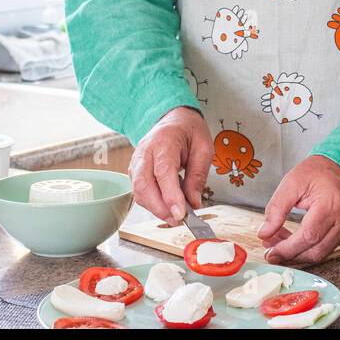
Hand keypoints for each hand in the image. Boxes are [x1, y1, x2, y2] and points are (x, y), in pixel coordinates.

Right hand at [128, 106, 212, 221]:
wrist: (174, 119)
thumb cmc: (189, 131)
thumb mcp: (204, 148)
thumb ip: (198, 176)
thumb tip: (193, 203)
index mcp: (164, 140)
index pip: (163, 171)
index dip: (170, 195)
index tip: (181, 214)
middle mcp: (145, 151)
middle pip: (144, 184)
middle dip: (160, 207)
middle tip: (179, 220)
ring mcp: (137, 161)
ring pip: (138, 191)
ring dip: (156, 208)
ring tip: (176, 216)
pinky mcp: (135, 171)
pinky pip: (139, 192)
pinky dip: (152, 203)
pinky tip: (168, 206)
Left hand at [258, 155, 339, 264]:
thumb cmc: (317, 172)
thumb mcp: (291, 182)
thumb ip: (276, 208)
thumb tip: (264, 233)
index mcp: (330, 204)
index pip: (308, 236)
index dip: (287, 249)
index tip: (270, 253)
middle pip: (315, 251)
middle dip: (290, 255)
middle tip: (270, 250)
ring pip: (320, 254)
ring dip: (296, 254)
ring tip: (278, 242)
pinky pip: (324, 249)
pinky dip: (306, 249)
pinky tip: (292, 240)